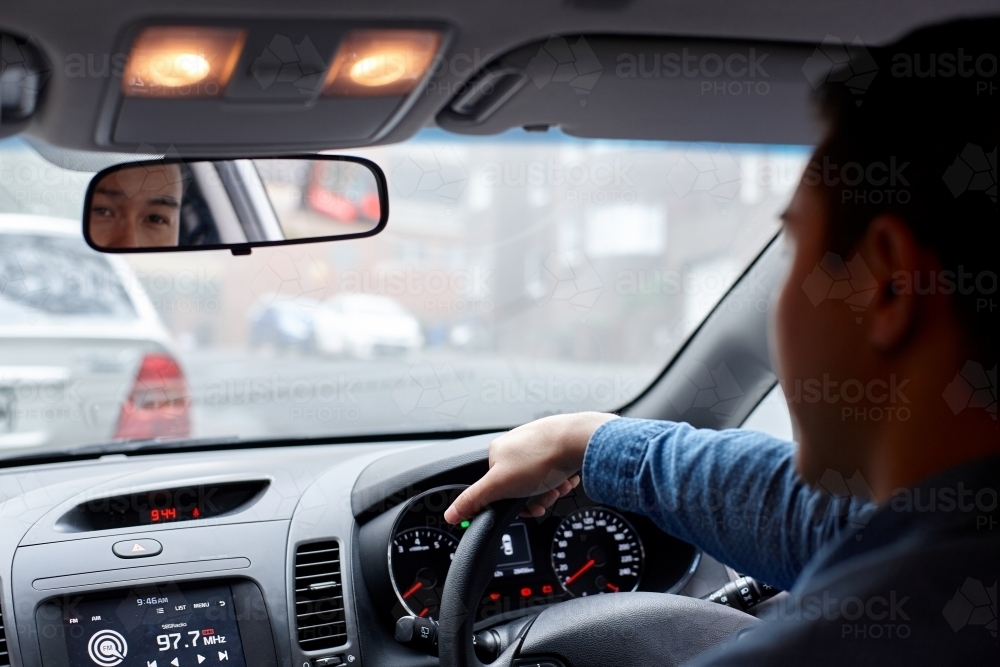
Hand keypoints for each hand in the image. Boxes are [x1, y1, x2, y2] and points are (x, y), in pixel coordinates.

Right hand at [444, 412, 617, 523]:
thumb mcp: (500, 485)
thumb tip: (450, 514)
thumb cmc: (542, 457)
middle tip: (546, 496)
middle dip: (536, 496)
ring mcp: (537, 443)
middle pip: (521, 486)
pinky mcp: (557, 444)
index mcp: (497, 451)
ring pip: (541, 479)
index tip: (528, 508)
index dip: (513, 503)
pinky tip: (567, 479)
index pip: (497, 488)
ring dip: (551, 489)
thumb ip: (474, 499)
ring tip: (559, 485)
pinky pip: (556, 469)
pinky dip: (562, 478)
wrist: (580, 441)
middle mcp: (516, 444)